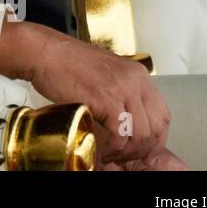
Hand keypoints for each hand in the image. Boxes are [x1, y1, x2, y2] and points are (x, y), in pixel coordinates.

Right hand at [0, 20, 185, 169]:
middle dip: (142, 149)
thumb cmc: (65, 61)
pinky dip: (114, 147)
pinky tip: (103, 147)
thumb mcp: (104, 72)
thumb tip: (127, 118)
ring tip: (113, 154)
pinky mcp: (106, 99)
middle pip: (155, 127)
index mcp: (137, 74)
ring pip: (141, 133)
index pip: (162, 114)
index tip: (143, 147)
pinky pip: (120, 134)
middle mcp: (134, 80)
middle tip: (127, 156)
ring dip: (127, 151)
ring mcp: (122, 89)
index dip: (155, 137)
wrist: (44, 51)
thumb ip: (120, 91)